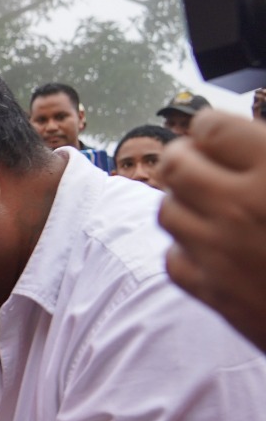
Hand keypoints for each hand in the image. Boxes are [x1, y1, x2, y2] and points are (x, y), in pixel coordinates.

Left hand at [158, 108, 265, 352]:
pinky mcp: (216, 292)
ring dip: (183, 200)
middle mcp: (240, 208)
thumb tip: (253, 137)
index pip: (210, 128)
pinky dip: (187, 246)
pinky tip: (212, 242)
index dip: (210, 127)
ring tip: (207, 200)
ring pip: (168, 210)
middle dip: (185, 157)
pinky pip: (175, 258)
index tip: (217, 133)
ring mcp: (222, 252)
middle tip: (200, 160)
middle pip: (175, 166)